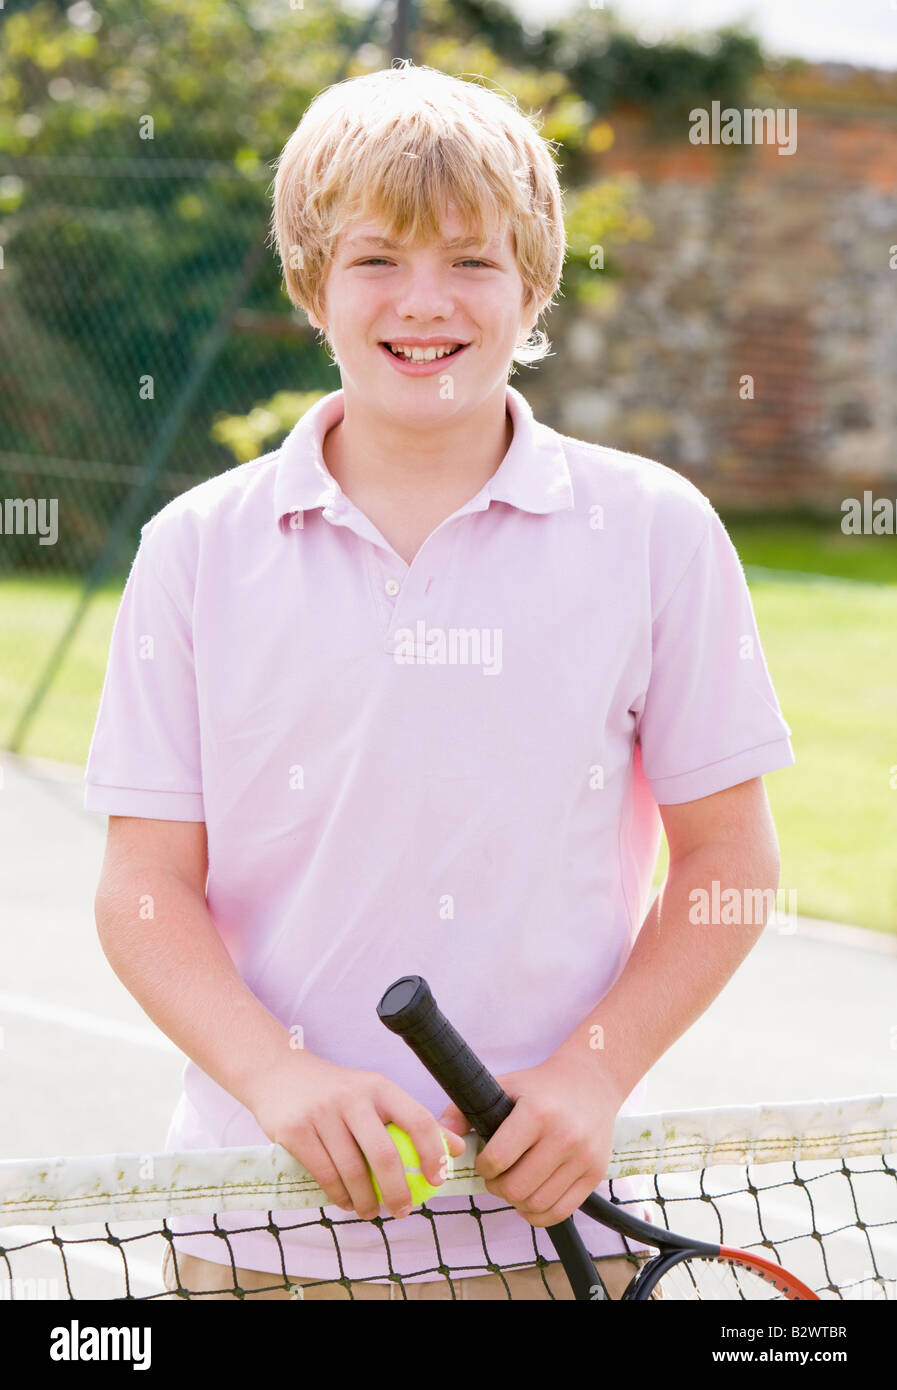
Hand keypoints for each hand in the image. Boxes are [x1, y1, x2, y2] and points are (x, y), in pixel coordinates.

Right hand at [248, 1050, 465, 1220]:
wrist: (280, 1072)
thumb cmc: (338, 1092)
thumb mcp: (375, 1094)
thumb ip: (412, 1119)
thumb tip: (457, 1149)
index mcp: (379, 1087)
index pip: (417, 1119)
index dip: (433, 1152)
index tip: (437, 1180)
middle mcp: (352, 1097)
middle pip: (384, 1155)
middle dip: (398, 1192)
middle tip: (403, 1211)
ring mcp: (322, 1114)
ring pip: (352, 1172)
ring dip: (366, 1202)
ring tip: (371, 1213)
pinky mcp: (296, 1131)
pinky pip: (325, 1175)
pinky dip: (339, 1197)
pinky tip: (346, 1203)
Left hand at [437, 1050, 622, 1227]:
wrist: (591, 1082)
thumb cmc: (539, 1088)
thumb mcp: (504, 1086)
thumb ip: (465, 1109)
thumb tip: (439, 1134)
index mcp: (537, 1113)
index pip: (497, 1159)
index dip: (482, 1166)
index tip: (484, 1160)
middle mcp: (563, 1136)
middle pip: (515, 1187)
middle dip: (497, 1187)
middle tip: (496, 1177)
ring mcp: (583, 1157)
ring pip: (537, 1204)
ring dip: (516, 1202)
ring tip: (513, 1185)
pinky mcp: (595, 1174)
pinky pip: (560, 1212)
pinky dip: (538, 1214)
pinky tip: (530, 1198)